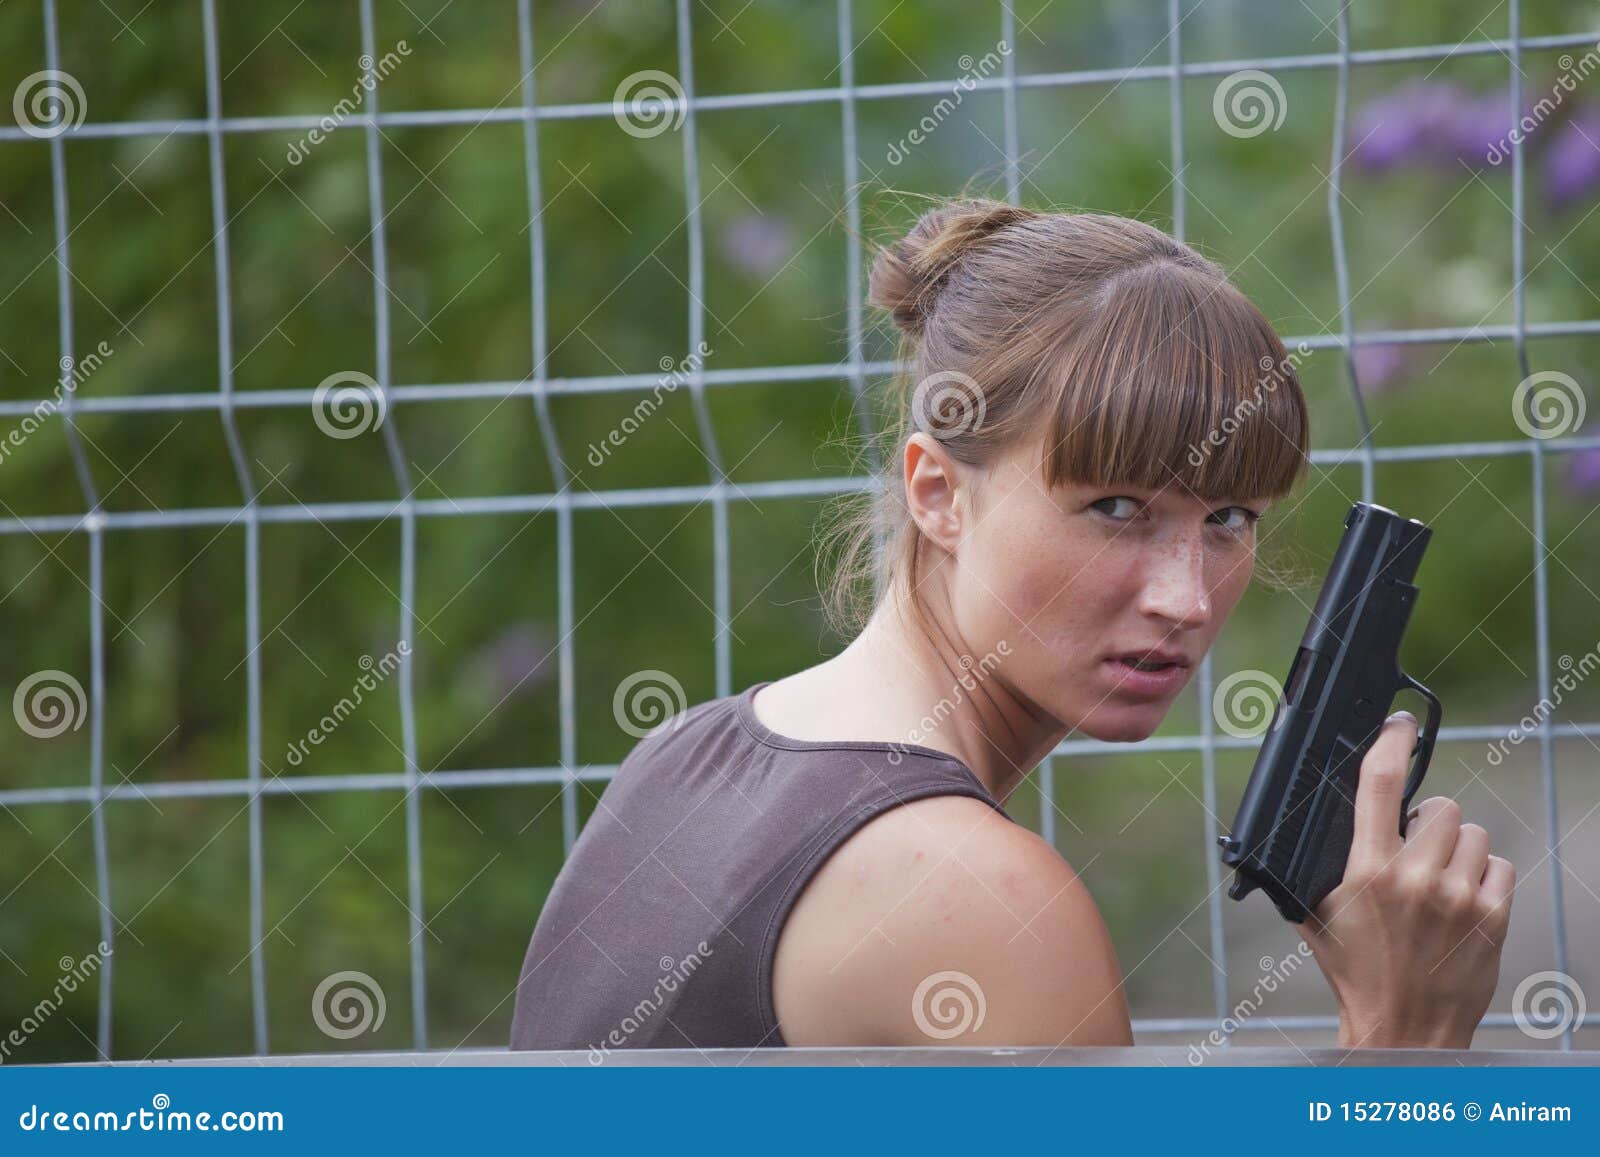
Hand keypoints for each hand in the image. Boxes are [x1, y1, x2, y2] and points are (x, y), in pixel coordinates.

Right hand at [1299, 711, 1514, 1048]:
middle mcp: (1416, 878)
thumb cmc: (1356, 970)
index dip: (1392, 741)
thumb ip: (1318, 860)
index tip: (1399, 725)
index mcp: (1366, 871)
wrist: (1406, 1027)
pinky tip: (1461, 897)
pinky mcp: (1493, 917)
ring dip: (1456, 847)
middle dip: (1427, 820)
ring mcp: (1459, 897)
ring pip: (1473, 833)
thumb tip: (1318, 814)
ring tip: (1437, 876)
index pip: (1381, 782)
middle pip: (1440, 807)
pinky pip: (1499, 865)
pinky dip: (1483, 875)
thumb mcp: (1315, 910)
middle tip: (1412, 848)